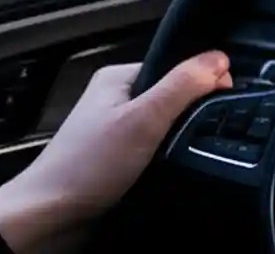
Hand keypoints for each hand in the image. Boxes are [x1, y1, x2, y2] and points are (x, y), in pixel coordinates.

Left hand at [0, 52, 232, 253]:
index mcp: (118, 77)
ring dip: (180, 138)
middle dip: (192, 113)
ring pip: (166, 125)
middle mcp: (116, 100)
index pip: (175, 66)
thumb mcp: (144, 118)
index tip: (223, 99)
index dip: (204, 80)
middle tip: (204, 131)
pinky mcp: (119, 158)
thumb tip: (220, 58)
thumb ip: (183, 85)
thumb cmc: (88, 165)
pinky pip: (157, 148)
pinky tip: (174, 166)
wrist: (50, 217)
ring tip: (187, 151)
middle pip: (173, 96)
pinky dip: (169, 156)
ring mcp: (116, 130)